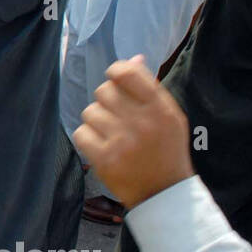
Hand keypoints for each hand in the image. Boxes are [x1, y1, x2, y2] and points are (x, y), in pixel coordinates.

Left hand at [71, 56, 195, 207]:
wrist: (164, 193)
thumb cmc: (166, 150)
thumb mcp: (170, 116)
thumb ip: (150, 87)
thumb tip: (133, 58)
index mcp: (160, 108)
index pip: (127, 73)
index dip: (116, 72)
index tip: (116, 81)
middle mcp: (141, 122)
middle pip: (104, 90)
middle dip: (107, 101)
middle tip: (117, 116)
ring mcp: (122, 141)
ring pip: (90, 112)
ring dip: (97, 121)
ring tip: (112, 134)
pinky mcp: (105, 159)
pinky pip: (81, 133)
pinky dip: (88, 138)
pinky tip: (102, 146)